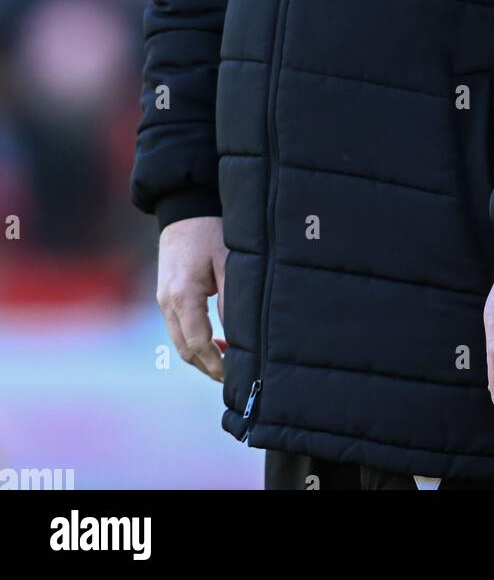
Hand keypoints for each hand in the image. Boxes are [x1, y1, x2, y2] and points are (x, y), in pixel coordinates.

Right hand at [156, 215, 227, 382]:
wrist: (184, 208)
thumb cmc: (210, 231)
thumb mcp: (228, 262)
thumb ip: (231, 300)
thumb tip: (239, 337)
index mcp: (182, 296)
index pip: (197, 344)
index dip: (216, 364)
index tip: (234, 375)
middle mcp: (167, 302)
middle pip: (185, 350)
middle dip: (208, 366)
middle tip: (233, 376)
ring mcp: (163, 299)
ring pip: (179, 341)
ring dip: (200, 355)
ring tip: (227, 361)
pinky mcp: (164, 294)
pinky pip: (178, 327)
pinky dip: (194, 339)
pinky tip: (215, 338)